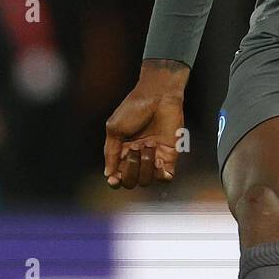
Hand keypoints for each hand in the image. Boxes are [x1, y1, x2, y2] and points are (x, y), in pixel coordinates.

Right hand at [104, 60, 189, 189]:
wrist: (158, 96)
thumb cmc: (134, 109)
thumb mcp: (115, 129)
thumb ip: (111, 153)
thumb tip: (108, 174)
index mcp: (122, 151)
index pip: (117, 176)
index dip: (115, 182)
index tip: (114, 179)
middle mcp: (137, 157)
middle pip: (130, 182)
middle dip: (131, 170)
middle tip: (135, 148)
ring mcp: (154, 157)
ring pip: (146, 181)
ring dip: (145, 166)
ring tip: (148, 144)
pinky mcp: (170, 156)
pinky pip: (165, 178)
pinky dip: (159, 174)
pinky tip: (158, 159)